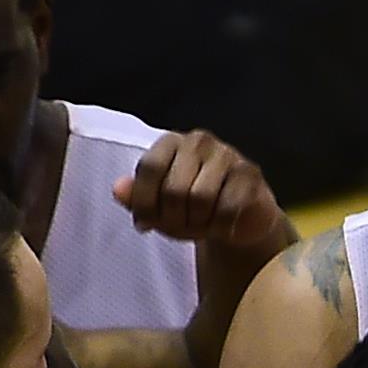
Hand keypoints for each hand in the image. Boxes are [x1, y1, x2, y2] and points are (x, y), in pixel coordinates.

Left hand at [116, 131, 289, 256]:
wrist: (239, 218)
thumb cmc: (191, 208)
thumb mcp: (158, 208)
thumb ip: (136, 198)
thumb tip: (118, 190)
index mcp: (171, 142)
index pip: (149, 167)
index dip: (144, 202)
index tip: (145, 223)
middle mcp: (199, 141)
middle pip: (174, 189)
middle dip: (173, 219)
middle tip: (179, 226)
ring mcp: (227, 154)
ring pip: (201, 198)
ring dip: (198, 223)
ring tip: (200, 225)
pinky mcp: (250, 174)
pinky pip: (227, 208)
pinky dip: (220, 226)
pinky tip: (221, 227)